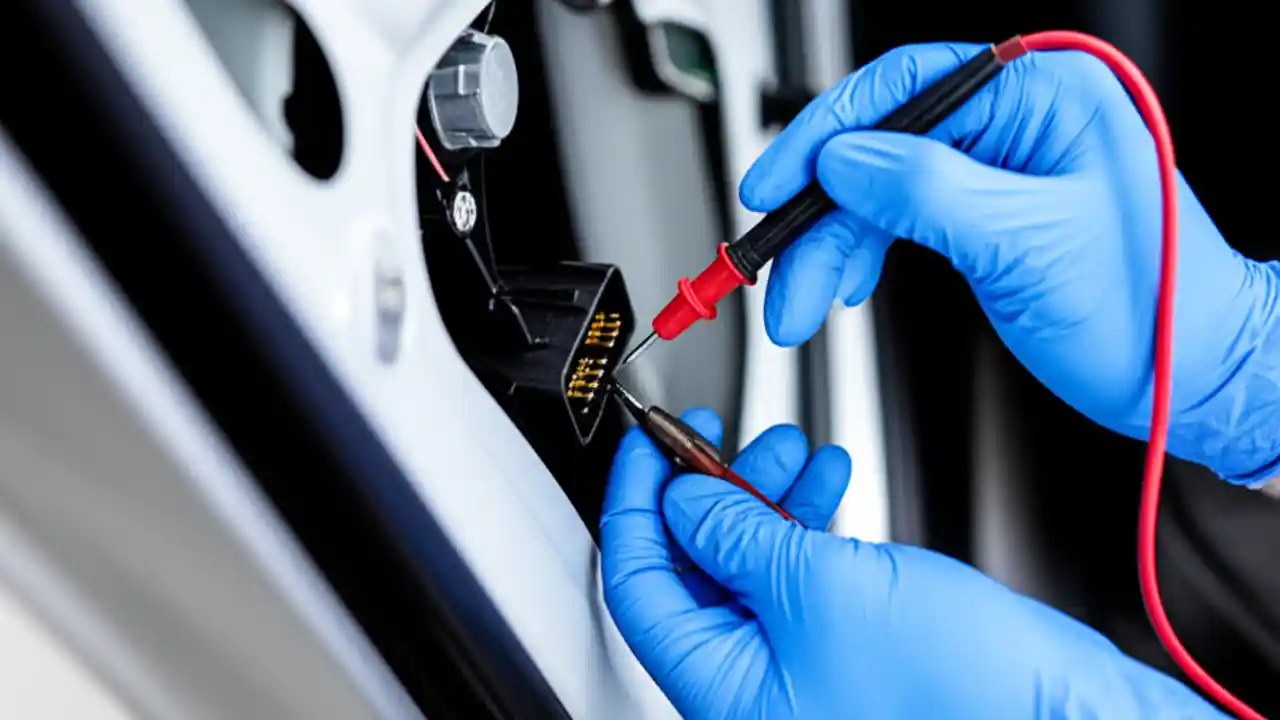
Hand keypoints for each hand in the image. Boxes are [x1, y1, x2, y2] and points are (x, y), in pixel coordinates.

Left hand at [601, 408, 1226, 718]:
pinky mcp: (847, 650)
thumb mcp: (819, 586)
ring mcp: (802, 670)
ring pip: (750, 568)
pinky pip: (801, 579)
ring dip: (762, 496)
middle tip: (710, 436)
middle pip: (693, 574)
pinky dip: (806, 523)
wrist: (1066, 715)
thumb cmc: (962, 691)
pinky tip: (826, 482)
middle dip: (707, 491)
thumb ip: (736, 536)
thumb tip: (683, 499)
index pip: (640, 588)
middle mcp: (754, 688)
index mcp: (723, 690)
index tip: (646, 450)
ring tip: (785, 446)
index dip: (637, 507)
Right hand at [739, 42, 1279, 484]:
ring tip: (800, 304)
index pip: (904, 88)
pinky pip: (899, 221)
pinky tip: (841, 284)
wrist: (1184, 377)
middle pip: (878, 149)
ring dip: (830, 250)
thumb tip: (843, 161)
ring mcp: (996, 170)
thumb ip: (925, 190)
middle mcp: (1016, 123)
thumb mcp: (1025, 240)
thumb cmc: (1147, 306)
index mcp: (1044, 97)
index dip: (825, 135)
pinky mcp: (983, 215)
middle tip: (782, 274)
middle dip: (821, 219)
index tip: (774, 182)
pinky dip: (860, 257)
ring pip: (877, 193)